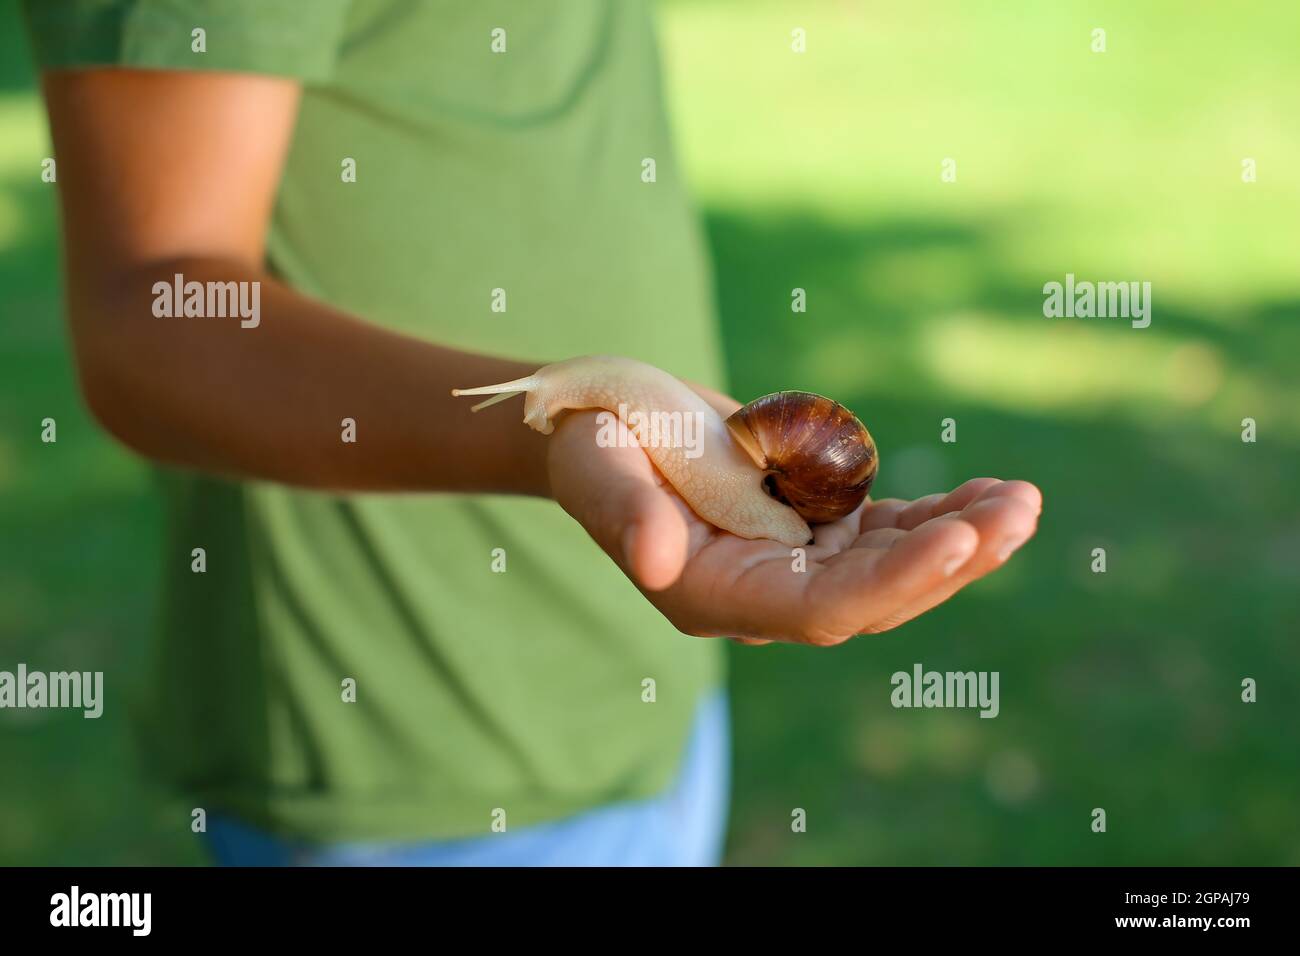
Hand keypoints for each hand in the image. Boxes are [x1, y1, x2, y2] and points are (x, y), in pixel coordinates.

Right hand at [547, 408, 1041, 645]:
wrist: (604, 427)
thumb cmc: (592, 443)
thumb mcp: (596, 467)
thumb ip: (623, 516)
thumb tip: (655, 561)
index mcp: (716, 595)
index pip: (820, 610)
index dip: (891, 582)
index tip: (956, 539)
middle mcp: (766, 592)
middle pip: (876, 596)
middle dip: (952, 558)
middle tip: (1020, 511)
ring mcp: (796, 561)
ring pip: (894, 567)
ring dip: (962, 539)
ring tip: (1023, 502)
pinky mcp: (814, 525)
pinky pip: (888, 532)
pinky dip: (939, 516)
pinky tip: (988, 494)